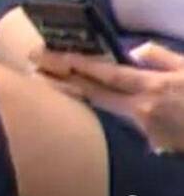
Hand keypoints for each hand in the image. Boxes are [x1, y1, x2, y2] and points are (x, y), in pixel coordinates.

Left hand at [30, 43, 183, 153]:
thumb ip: (162, 58)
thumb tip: (138, 51)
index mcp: (153, 89)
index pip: (106, 74)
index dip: (77, 64)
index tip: (52, 56)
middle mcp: (142, 111)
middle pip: (92, 93)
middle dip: (61, 79)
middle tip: (33, 67)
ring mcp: (144, 130)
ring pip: (102, 109)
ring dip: (74, 94)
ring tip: (46, 81)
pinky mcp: (151, 145)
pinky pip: (124, 124)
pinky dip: (104, 112)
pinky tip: (78, 98)